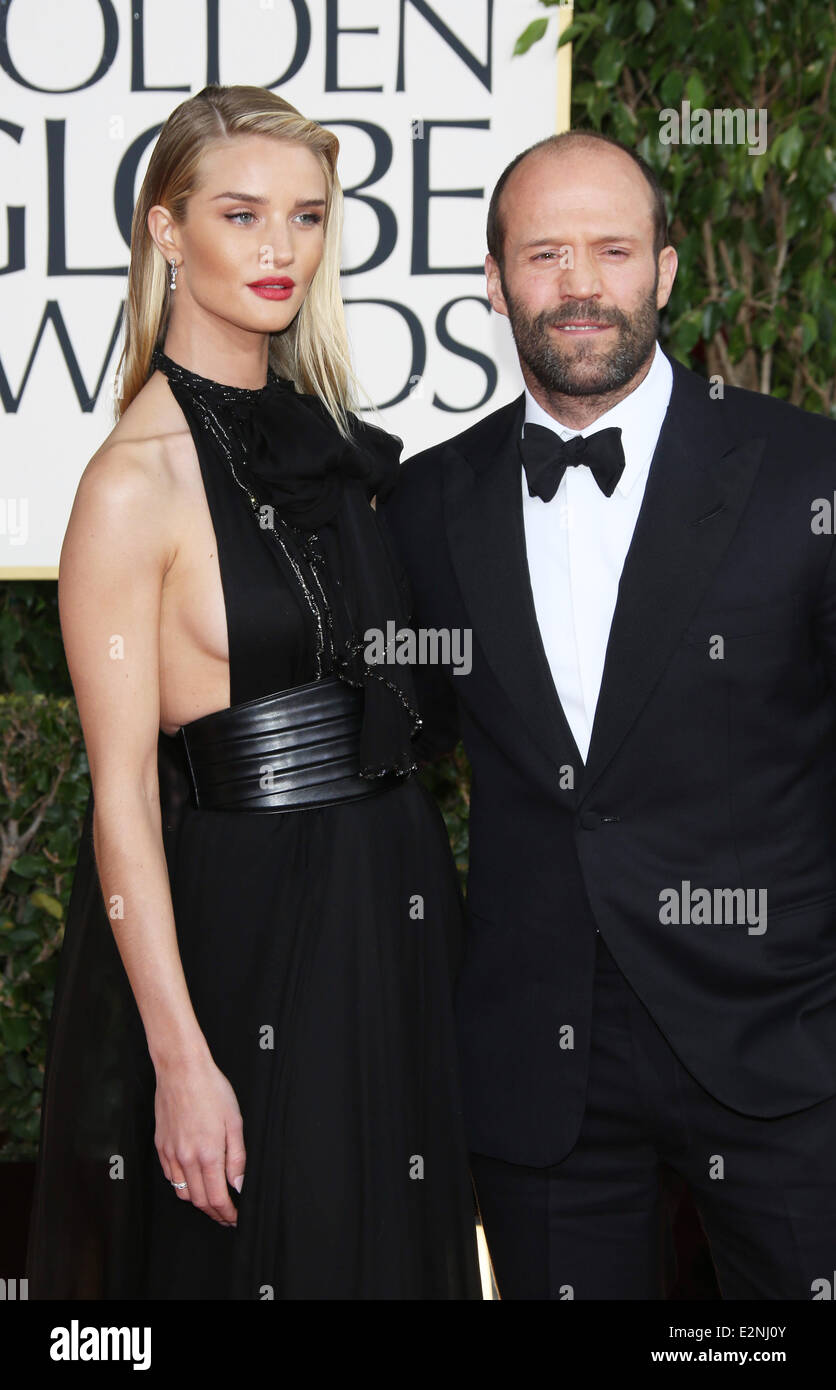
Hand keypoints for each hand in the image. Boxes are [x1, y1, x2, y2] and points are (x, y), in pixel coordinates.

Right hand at [153, 1054, 245, 1226]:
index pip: (217, 1198)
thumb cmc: (212, 1090)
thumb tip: (238, 1185)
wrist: (181, 1070)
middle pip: (199, 1201)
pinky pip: (171, 1177)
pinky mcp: (160, 1146)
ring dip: (198, 1202)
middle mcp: (186, 1159)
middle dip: (214, 1212)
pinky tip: (193, 1181)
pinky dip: (182, 1185)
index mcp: (208, 1154)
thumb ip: (237, 1158)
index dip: (227, 1213)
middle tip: (227, 1216)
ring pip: (182, 1192)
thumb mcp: (234, 1122)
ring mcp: (170, 1153)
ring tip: (211, 1201)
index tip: (235, 1219)